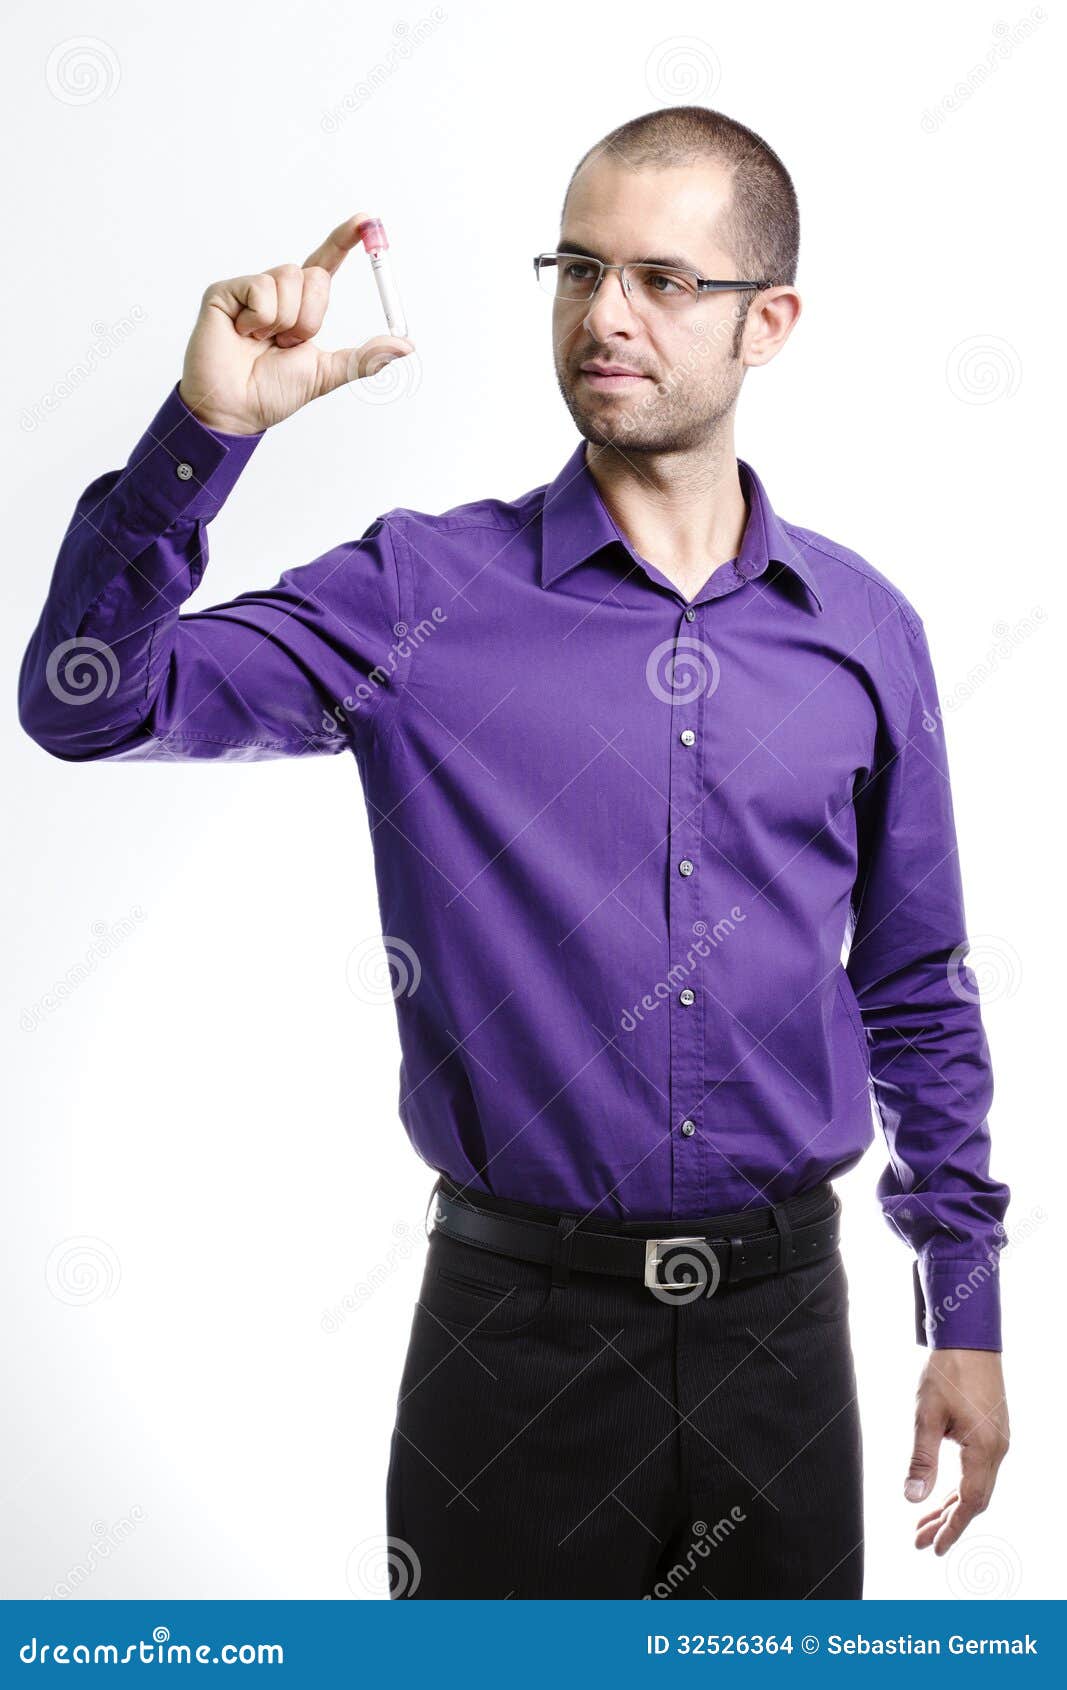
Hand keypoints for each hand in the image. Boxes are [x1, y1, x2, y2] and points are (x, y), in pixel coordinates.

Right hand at [178, 212, 415, 433]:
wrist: (236, 409)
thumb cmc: (272, 392)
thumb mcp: (327, 372)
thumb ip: (365, 357)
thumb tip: (406, 345)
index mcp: (301, 306)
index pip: (326, 263)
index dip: (344, 240)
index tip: (367, 219)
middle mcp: (278, 291)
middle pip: (316, 275)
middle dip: (310, 318)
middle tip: (286, 344)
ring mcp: (250, 288)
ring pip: (290, 279)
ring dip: (284, 321)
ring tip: (262, 341)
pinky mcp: (225, 290)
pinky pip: (262, 288)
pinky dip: (259, 318)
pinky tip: (242, 333)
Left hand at [905, 1349, 1008, 1554]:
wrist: (969, 1338)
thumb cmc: (947, 1372)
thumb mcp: (926, 1416)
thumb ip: (922, 1460)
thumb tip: (912, 1498)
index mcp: (984, 1449)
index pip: (969, 1502)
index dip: (952, 1528)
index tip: (933, 1548)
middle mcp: (998, 1449)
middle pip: (974, 1499)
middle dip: (948, 1522)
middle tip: (921, 1540)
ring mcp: (998, 1440)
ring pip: (977, 1486)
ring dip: (952, 1505)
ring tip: (925, 1522)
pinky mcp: (993, 1431)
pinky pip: (979, 1471)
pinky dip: (960, 1486)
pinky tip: (943, 1493)